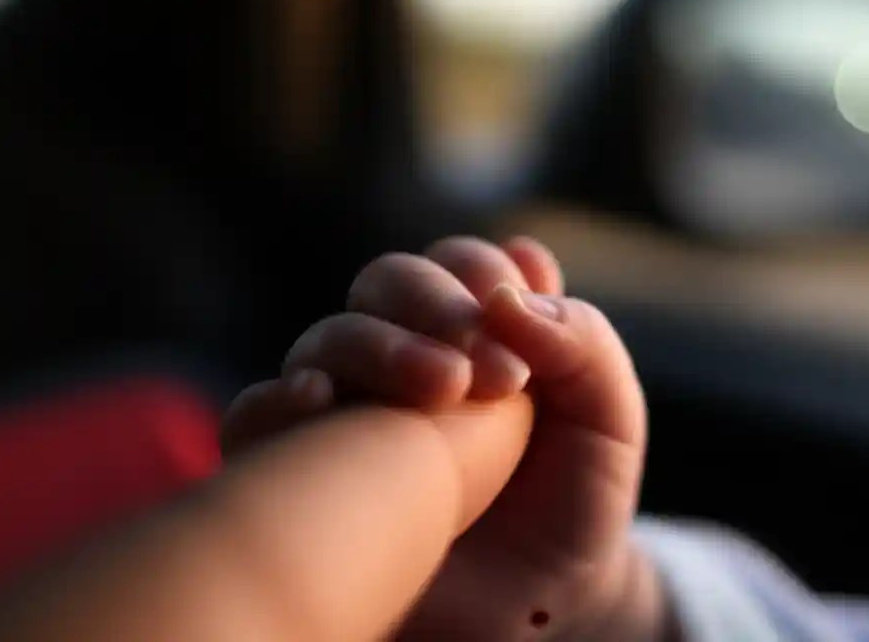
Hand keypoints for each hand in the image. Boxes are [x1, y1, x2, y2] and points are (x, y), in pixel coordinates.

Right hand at [222, 236, 669, 640]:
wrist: (538, 606)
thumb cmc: (576, 503)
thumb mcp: (609, 421)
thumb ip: (583, 344)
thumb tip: (512, 288)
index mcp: (476, 328)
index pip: (459, 263)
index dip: (484, 278)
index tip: (522, 340)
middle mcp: (405, 353)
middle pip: (387, 282)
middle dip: (434, 306)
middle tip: (489, 373)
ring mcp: (350, 407)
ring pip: (330, 337)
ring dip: (377, 346)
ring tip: (440, 391)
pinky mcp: (302, 465)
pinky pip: (259, 414)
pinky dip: (277, 398)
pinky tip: (315, 399)